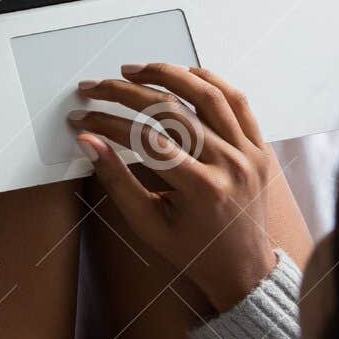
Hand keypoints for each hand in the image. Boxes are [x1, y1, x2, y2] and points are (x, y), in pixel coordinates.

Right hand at [70, 64, 289, 311]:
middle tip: (94, 88)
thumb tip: (87, 140)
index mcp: (202, 189)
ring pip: (207, 95)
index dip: (107, 122)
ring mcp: (249, 152)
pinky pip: (236, 101)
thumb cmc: (192, 250)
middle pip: (171, 110)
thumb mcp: (147, 223)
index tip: (81, 116)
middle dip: (124, 93)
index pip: (146, 140)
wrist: (243, 268)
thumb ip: (116, 180)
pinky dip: (208, 81)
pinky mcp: (258, 146)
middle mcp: (230, 164)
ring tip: (133, 71)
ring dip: (166, 75)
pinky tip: (181, 74)